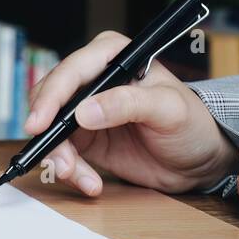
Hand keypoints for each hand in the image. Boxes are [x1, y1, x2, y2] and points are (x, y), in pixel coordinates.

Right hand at [23, 30, 238, 196]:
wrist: (198, 160)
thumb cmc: (192, 123)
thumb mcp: (167, 109)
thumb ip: (128, 104)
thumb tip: (84, 111)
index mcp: (112, 56)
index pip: (71, 70)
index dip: (51, 96)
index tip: (39, 124)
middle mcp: (93, 79)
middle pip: (50, 99)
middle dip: (49, 132)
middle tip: (60, 161)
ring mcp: (85, 109)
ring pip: (50, 129)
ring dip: (59, 156)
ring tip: (79, 177)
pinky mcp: (83, 138)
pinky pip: (61, 151)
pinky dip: (69, 169)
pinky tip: (89, 182)